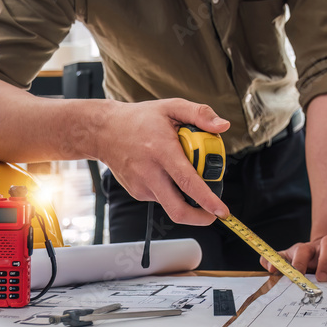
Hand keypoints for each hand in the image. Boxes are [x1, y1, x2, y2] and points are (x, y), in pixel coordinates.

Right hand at [98, 99, 230, 225]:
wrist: (104, 131)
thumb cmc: (140, 118)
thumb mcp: (172, 107)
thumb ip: (201, 113)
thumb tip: (223, 126)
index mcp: (162, 151)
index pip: (188, 182)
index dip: (207, 200)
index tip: (222, 210)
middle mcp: (150, 172)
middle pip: (177, 209)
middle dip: (200, 219)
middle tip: (215, 215)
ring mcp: (141, 185)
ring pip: (171, 204)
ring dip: (187, 201)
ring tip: (188, 179)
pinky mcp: (137, 192)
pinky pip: (162, 198)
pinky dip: (172, 192)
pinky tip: (167, 174)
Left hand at [260, 235, 326, 281]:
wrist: (324, 250)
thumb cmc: (304, 259)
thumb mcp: (290, 259)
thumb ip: (278, 261)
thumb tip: (268, 266)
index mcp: (305, 248)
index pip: (301, 251)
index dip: (298, 263)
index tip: (295, 276)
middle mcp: (323, 246)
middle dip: (324, 261)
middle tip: (321, 277)